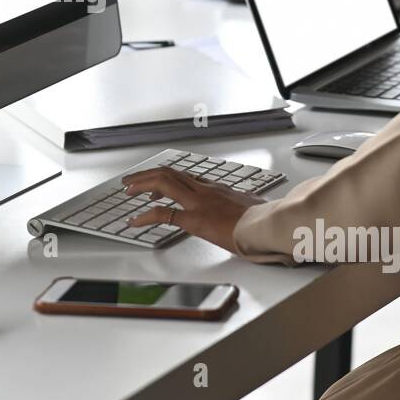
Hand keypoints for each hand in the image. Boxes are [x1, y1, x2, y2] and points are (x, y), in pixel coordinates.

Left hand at [123, 166, 265, 253]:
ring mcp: (199, 202)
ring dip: (141, 185)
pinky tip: (134, 221)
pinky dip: (144, 216)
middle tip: (132, 181)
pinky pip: (162, 214)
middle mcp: (206, 190)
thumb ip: (247, 211)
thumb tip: (253, 217)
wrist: (271, 226)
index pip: (187, 178)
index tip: (157, 184)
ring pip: (163, 183)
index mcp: (219, 189)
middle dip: (147, 175)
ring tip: (128, 190)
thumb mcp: (255, 211)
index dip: (168, 178)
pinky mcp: (195, 219)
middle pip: (170, 173)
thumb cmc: (267, 222)